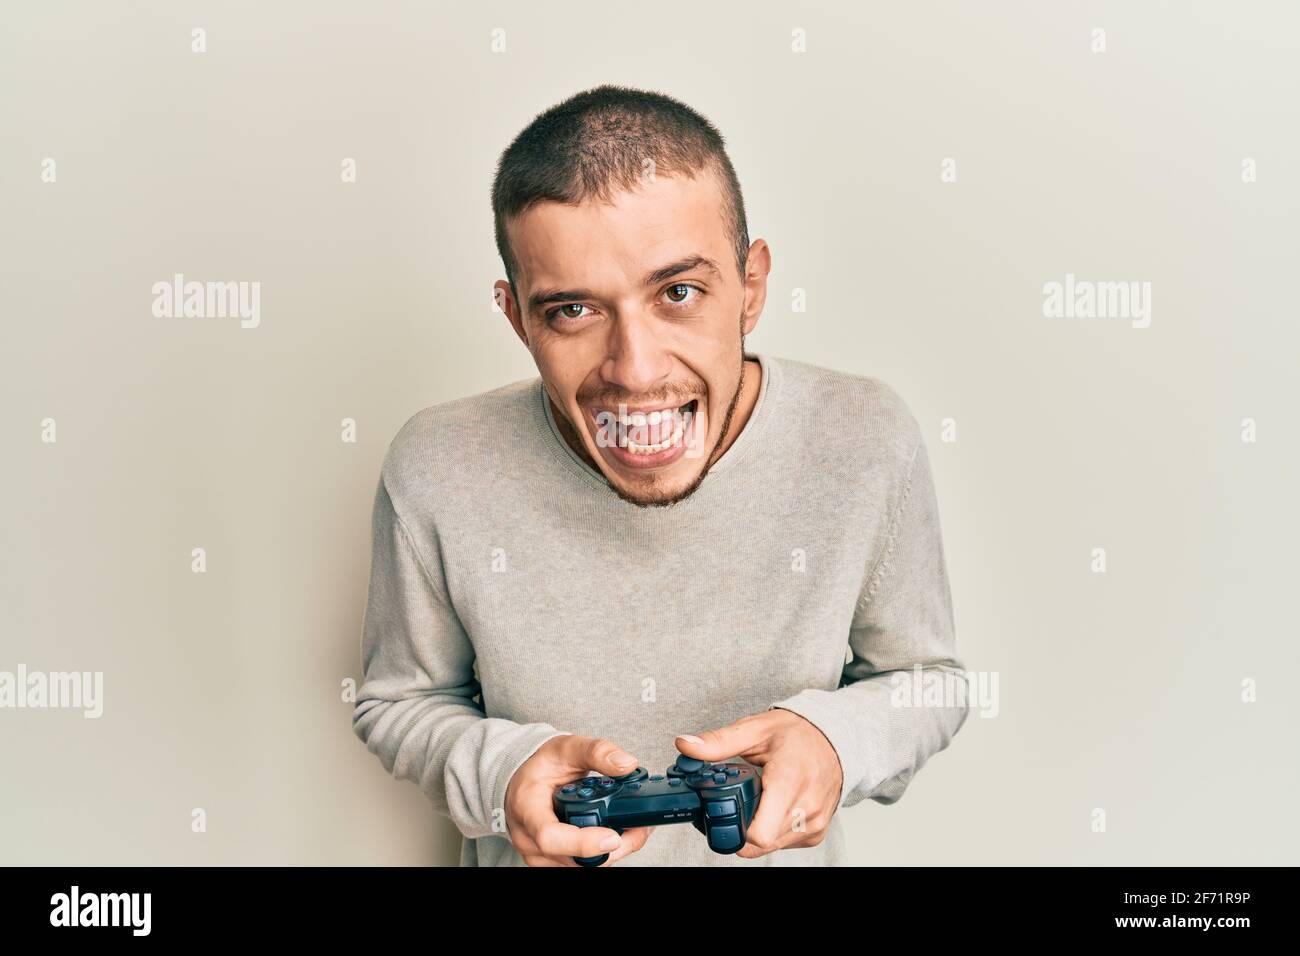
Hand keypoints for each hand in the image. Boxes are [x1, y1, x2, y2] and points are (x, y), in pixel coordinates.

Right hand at [504, 735, 655, 866]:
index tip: (612, 836)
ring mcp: (538, 855)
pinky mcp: (551, 862)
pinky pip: (580, 866)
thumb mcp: (567, 747)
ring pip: (581, 867)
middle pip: (573, 859)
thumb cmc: (541, 767)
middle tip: (639, 826)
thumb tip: (626, 764)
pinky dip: (604, 853)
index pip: (549, 836)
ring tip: (632, 826)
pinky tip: (618, 833)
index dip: (583, 843)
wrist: (525, 781)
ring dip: (612, 852)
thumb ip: (597, 752)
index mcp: (527, 808)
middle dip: (612, 847)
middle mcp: (528, 838)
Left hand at [676, 709, 842, 858]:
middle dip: (740, 825)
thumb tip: (685, 745)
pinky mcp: (816, 833)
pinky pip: (783, 844)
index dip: (732, 826)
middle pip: (759, 843)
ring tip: (758, 799)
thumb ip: (718, 742)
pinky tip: (771, 806)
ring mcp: (814, 824)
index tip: (722, 808)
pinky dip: (771, 829)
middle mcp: (806, 808)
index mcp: (790, 781)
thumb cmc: (798, 733)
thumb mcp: (755, 729)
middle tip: (738, 800)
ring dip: (756, 829)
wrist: (836, 738)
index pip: (758, 833)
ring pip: (770, 847)